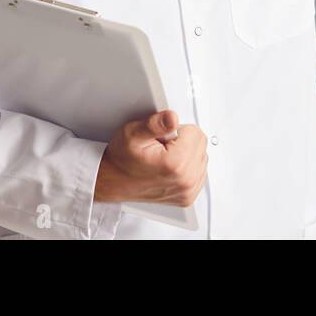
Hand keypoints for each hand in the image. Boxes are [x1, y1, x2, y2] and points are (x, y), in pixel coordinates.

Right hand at [93, 109, 207, 206]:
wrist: (113, 181)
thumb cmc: (122, 160)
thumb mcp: (133, 134)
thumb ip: (155, 124)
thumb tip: (172, 118)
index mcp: (176, 164)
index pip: (195, 132)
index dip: (176, 130)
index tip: (161, 139)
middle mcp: (185, 181)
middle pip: (200, 144)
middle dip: (182, 141)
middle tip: (161, 147)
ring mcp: (188, 191)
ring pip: (201, 157)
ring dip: (186, 154)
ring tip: (164, 157)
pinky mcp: (188, 197)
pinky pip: (199, 172)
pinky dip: (187, 167)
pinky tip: (170, 167)